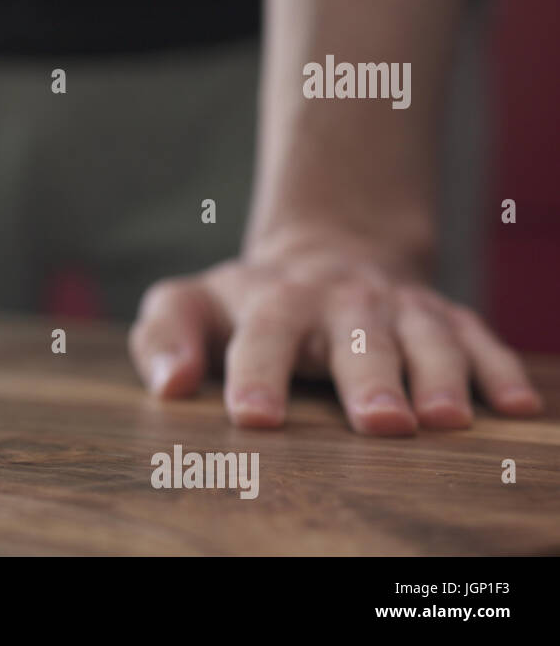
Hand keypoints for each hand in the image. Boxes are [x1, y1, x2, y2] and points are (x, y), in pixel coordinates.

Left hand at [128, 245, 543, 434]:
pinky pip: (477, 339)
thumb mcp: (188, 304)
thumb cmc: (244, 303)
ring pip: (424, 337)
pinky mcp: (442, 316)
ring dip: (438, 375)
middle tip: (379, 424)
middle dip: (369, 377)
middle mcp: (340, 299)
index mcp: (273, 298)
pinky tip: (515, 406)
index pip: (262, 334)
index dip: (257, 374)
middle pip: (356, 335)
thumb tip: (169, 385)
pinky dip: (497, 369)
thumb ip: (163, 336)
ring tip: (444, 420)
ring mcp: (397, 307)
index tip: (254, 419)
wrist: (324, 255)